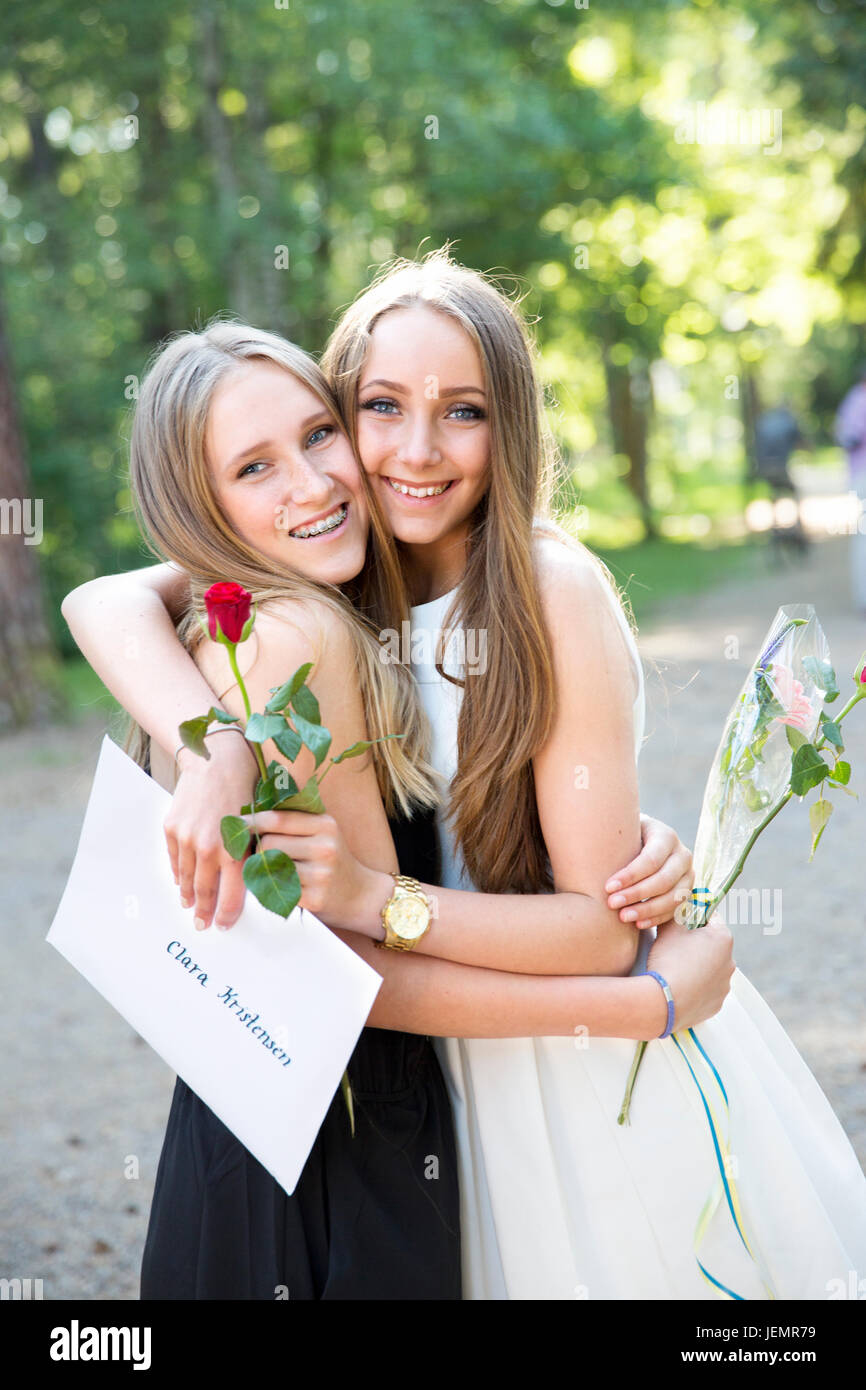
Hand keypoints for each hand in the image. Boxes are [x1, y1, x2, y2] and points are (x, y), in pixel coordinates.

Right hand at [164, 732, 257, 929]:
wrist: (218, 761)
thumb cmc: (245, 790)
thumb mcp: (257, 825)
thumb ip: (250, 855)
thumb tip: (248, 884)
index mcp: (235, 850)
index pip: (230, 895)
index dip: (226, 914)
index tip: (222, 926)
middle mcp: (209, 848)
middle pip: (205, 891)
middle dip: (204, 912)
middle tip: (202, 925)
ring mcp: (187, 839)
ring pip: (187, 878)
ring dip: (188, 895)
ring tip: (189, 906)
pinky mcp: (172, 828)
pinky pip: (175, 859)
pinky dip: (178, 872)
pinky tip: (181, 881)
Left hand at [245, 809, 389, 931]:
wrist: (362, 895)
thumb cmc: (333, 860)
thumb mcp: (323, 832)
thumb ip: (293, 821)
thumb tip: (247, 815)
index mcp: (325, 824)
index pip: (277, 819)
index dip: (251, 821)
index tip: (234, 823)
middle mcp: (325, 846)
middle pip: (268, 843)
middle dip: (258, 849)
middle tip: (260, 855)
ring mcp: (321, 874)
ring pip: (269, 866)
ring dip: (262, 869)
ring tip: (271, 871)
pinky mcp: (315, 898)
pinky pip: (276, 890)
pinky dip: (270, 888)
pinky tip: (278, 887)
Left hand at [605, 813, 693, 929]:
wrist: (644, 843)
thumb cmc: (625, 838)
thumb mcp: (622, 830)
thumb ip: (611, 834)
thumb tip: (581, 841)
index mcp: (666, 836)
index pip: (651, 859)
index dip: (630, 875)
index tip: (608, 887)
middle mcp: (682, 855)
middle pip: (663, 879)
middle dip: (637, 894)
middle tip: (612, 903)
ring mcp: (688, 875)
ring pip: (673, 897)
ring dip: (647, 909)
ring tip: (623, 917)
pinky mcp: (686, 892)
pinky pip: (675, 909)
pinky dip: (656, 918)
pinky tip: (637, 923)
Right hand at [646, 914, 734, 1032]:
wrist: (663, 1001)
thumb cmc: (668, 960)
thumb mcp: (669, 927)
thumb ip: (677, 911)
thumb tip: (679, 904)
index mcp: (723, 938)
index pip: (710, 918)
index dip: (693, 917)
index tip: (680, 923)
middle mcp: (730, 961)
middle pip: (712, 944)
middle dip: (695, 944)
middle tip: (674, 947)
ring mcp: (725, 985)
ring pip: (710, 968)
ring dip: (697, 966)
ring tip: (675, 969)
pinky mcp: (717, 1003)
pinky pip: (707, 989)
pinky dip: (696, 986)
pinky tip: (680, 986)